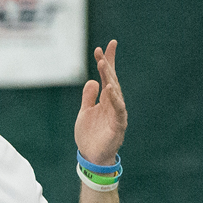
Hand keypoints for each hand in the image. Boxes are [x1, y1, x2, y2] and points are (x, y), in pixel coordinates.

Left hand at [75, 40, 126, 165]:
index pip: (107, 77)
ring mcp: (117, 114)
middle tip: (101, 51)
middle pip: (111, 80)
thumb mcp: (84, 112)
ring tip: (103, 64)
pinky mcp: (118, 125)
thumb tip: (92, 80)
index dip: (107, 61)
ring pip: (115, 92)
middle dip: (106, 65)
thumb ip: (88, 97)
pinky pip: (118, 110)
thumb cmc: (90, 135)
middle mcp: (113, 104)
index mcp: (105, 100)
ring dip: (109, 78)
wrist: (91, 156)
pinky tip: (110, 88)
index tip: (105, 45)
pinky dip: (114, 99)